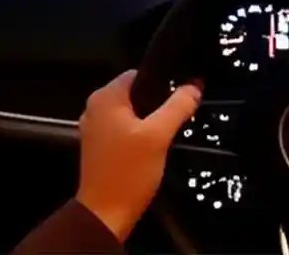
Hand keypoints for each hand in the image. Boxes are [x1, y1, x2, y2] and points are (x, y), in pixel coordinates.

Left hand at [75, 70, 201, 242]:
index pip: (139, 74)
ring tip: (167, 133)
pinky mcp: (98, 146)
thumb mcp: (159, 136)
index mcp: (105, 97)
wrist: (105, 214)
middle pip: (135, 93)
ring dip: (149, 120)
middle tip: (178, 118)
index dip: (162, 82)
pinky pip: (123, 129)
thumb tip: (194, 85)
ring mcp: (94, 128)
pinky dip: (138, 134)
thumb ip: (178, 107)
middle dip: (157, 103)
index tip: (181, 97)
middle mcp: (95, 107)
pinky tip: (152, 147)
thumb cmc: (129, 171)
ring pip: (131, 113)